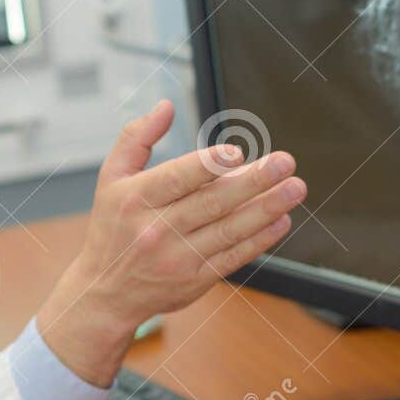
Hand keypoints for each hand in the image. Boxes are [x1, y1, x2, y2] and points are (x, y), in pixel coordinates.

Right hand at [37, 100, 303, 384]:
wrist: (106, 293)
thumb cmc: (112, 228)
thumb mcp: (110, 178)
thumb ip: (136, 138)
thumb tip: (166, 106)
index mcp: (137, 199)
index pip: (176, 179)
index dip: (208, 165)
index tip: (237, 153)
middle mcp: (157, 230)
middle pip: (211, 203)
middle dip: (253, 182)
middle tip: (284, 162)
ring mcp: (178, 258)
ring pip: (228, 230)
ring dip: (266, 209)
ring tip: (294, 189)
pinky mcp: (195, 280)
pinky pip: (232, 257)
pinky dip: (259, 240)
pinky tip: (281, 221)